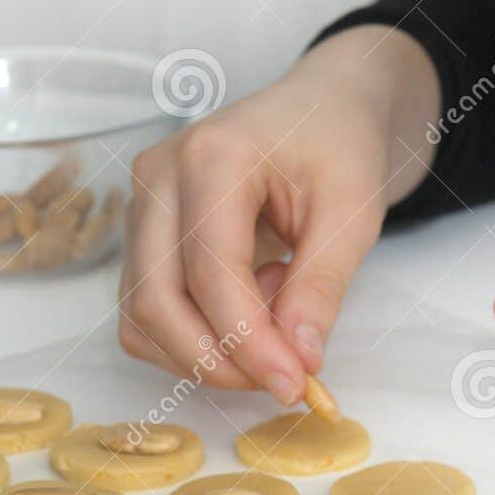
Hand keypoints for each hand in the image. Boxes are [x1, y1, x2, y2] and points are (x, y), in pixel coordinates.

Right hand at [118, 27, 438, 404]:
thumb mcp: (353, 213)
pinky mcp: (140, 237)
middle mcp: (158, 178)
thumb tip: (297, 360)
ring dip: (206, 352)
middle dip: (218, 360)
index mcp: (213, 155)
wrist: (320, 111)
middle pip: (156, 300)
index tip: (294, 383)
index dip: (249, 342)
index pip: (211, 273)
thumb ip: (322, 287)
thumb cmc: (338, 147)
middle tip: (282, 378)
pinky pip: (145, 315)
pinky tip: (247, 307)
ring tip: (275, 313)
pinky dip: (192, 339)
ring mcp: (140, 207)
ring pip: (142, 317)